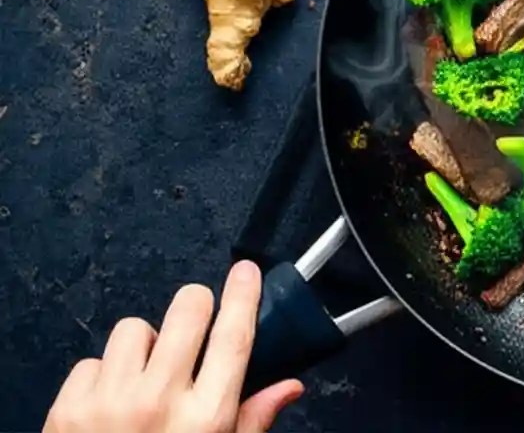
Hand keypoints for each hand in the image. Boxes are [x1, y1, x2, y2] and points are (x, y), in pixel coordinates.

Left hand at [44, 261, 302, 432]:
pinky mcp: (67, 408)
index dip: (243, 294)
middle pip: (187, 310)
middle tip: (194, 324)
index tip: (245, 270)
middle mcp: (161, 401)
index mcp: (206, 417)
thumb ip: (253, 420)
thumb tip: (291, 386)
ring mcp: (110, 402)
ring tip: (146, 377)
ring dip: (144, 346)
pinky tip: (110, 404)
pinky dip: (103, 376)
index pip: (234, 335)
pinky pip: (91, 362)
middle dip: (194, 308)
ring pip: (134, 329)